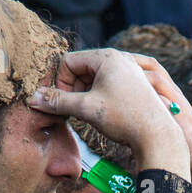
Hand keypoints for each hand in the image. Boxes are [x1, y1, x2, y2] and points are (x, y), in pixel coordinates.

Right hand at [30, 48, 188, 175]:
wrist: (157, 135)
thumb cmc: (123, 118)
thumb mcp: (86, 109)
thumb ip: (58, 102)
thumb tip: (34, 99)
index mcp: (107, 57)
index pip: (69, 62)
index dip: (60, 83)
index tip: (64, 104)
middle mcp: (119, 59)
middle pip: (81, 69)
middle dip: (72, 90)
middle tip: (74, 111)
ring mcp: (128, 71)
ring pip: (94, 79)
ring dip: (84, 96)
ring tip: (88, 114)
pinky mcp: (135, 85)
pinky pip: (107, 86)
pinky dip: (98, 98)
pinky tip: (102, 115)